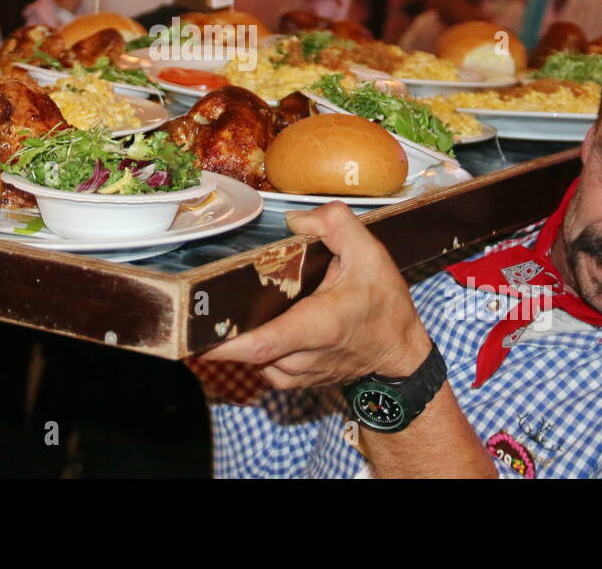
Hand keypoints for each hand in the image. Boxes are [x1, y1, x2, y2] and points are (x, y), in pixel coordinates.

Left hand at [202, 202, 430, 388]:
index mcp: (321, 324)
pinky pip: (265, 366)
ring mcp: (300, 373)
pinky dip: (260, 349)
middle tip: (211, 304)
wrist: (401, 355)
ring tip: (247, 310)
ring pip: (255, 360)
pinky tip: (268, 325)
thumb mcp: (370, 254)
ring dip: (247, 337)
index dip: (230, 344)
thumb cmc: (386, 307)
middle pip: (252, 350)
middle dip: (230, 329)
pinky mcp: (296, 381)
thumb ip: (336, 224)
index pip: (268, 342)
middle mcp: (306, 356)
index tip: (200, 337)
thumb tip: (294, 219)